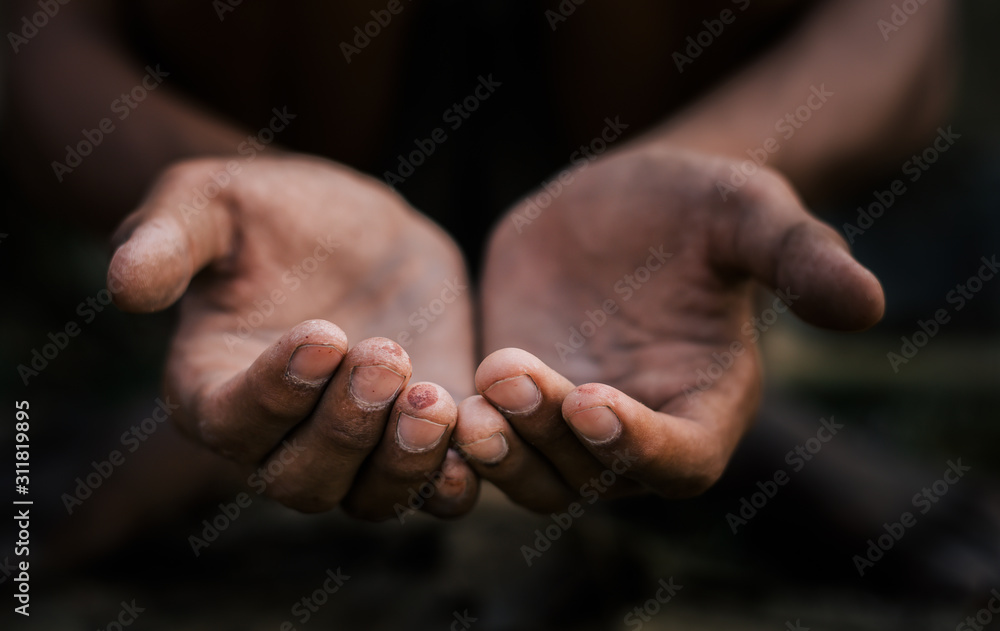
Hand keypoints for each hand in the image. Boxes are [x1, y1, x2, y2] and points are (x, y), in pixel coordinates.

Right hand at [108, 154, 477, 519]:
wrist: (354, 226)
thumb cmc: (270, 213)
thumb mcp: (210, 201)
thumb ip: (167, 239)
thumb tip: (124, 285)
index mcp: (214, 390)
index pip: (232, 422)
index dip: (276, 391)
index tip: (323, 334)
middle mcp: (279, 440)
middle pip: (302, 480)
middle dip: (346, 428)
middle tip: (385, 354)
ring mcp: (353, 448)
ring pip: (370, 498)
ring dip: (403, 462)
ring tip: (433, 397)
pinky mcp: (416, 440)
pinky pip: (433, 489)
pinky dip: (453, 478)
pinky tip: (476, 428)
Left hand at [454, 145, 883, 511]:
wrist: (622, 200)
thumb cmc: (701, 205)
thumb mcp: (751, 214)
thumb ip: (800, 259)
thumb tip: (869, 305)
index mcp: (704, 407)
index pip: (679, 460)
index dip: (638, 445)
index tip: (592, 402)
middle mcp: (636, 432)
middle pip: (593, 475)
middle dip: (550, 440)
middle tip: (511, 382)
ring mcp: (570, 423)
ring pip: (532, 471)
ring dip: (500, 448)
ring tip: (468, 400)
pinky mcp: (516, 403)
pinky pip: (487, 442)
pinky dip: (459, 437)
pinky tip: (425, 400)